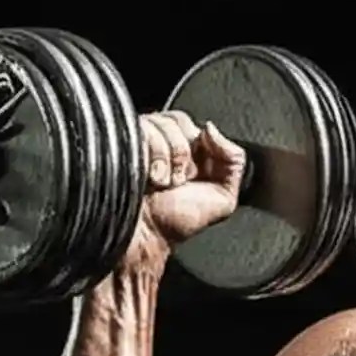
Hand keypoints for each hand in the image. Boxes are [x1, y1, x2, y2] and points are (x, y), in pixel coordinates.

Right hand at [123, 111, 245, 267]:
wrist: (144, 236)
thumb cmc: (176, 221)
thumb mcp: (223, 198)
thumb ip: (234, 162)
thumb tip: (212, 129)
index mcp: (189, 154)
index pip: (198, 127)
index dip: (202, 145)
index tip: (197, 171)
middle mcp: (163, 145)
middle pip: (178, 120)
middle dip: (184, 152)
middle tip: (179, 180)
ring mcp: (140, 142)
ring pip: (160, 123)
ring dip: (167, 156)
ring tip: (163, 183)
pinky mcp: (122, 142)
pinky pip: (142, 128)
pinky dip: (152, 153)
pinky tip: (150, 177)